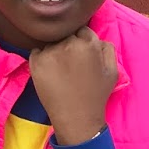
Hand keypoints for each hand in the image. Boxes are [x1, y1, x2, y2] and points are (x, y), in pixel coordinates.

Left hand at [27, 27, 117, 145]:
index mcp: (89, 43)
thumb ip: (107, 48)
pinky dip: (41, 59)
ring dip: (54, 52)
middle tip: (70, 65)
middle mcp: (69, 44)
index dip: (81, 43)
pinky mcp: (36, 61)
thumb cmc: (96, 95)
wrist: (76, 117)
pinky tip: (49, 73)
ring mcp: (50, 52)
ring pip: (51, 43)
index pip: (82, 31)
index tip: (80, 56)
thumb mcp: (112, 71)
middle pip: (65, 36)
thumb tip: (95, 37)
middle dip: (68, 46)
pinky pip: (37, 52)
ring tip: (60, 71)